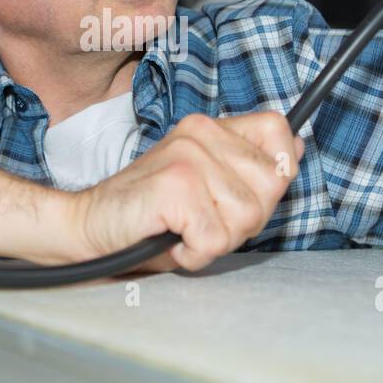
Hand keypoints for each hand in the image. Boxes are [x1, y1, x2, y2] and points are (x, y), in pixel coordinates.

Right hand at [67, 111, 304, 272]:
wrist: (87, 229)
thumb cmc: (149, 217)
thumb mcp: (206, 187)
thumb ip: (248, 169)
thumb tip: (295, 150)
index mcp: (210, 128)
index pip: (278, 130)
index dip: (277, 170)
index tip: (244, 194)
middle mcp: (200, 133)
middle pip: (272, 183)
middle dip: (245, 219)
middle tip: (203, 222)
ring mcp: (188, 157)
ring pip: (247, 216)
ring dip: (217, 240)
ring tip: (183, 231)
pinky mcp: (176, 186)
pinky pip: (216, 238)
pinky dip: (195, 255)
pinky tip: (171, 241)